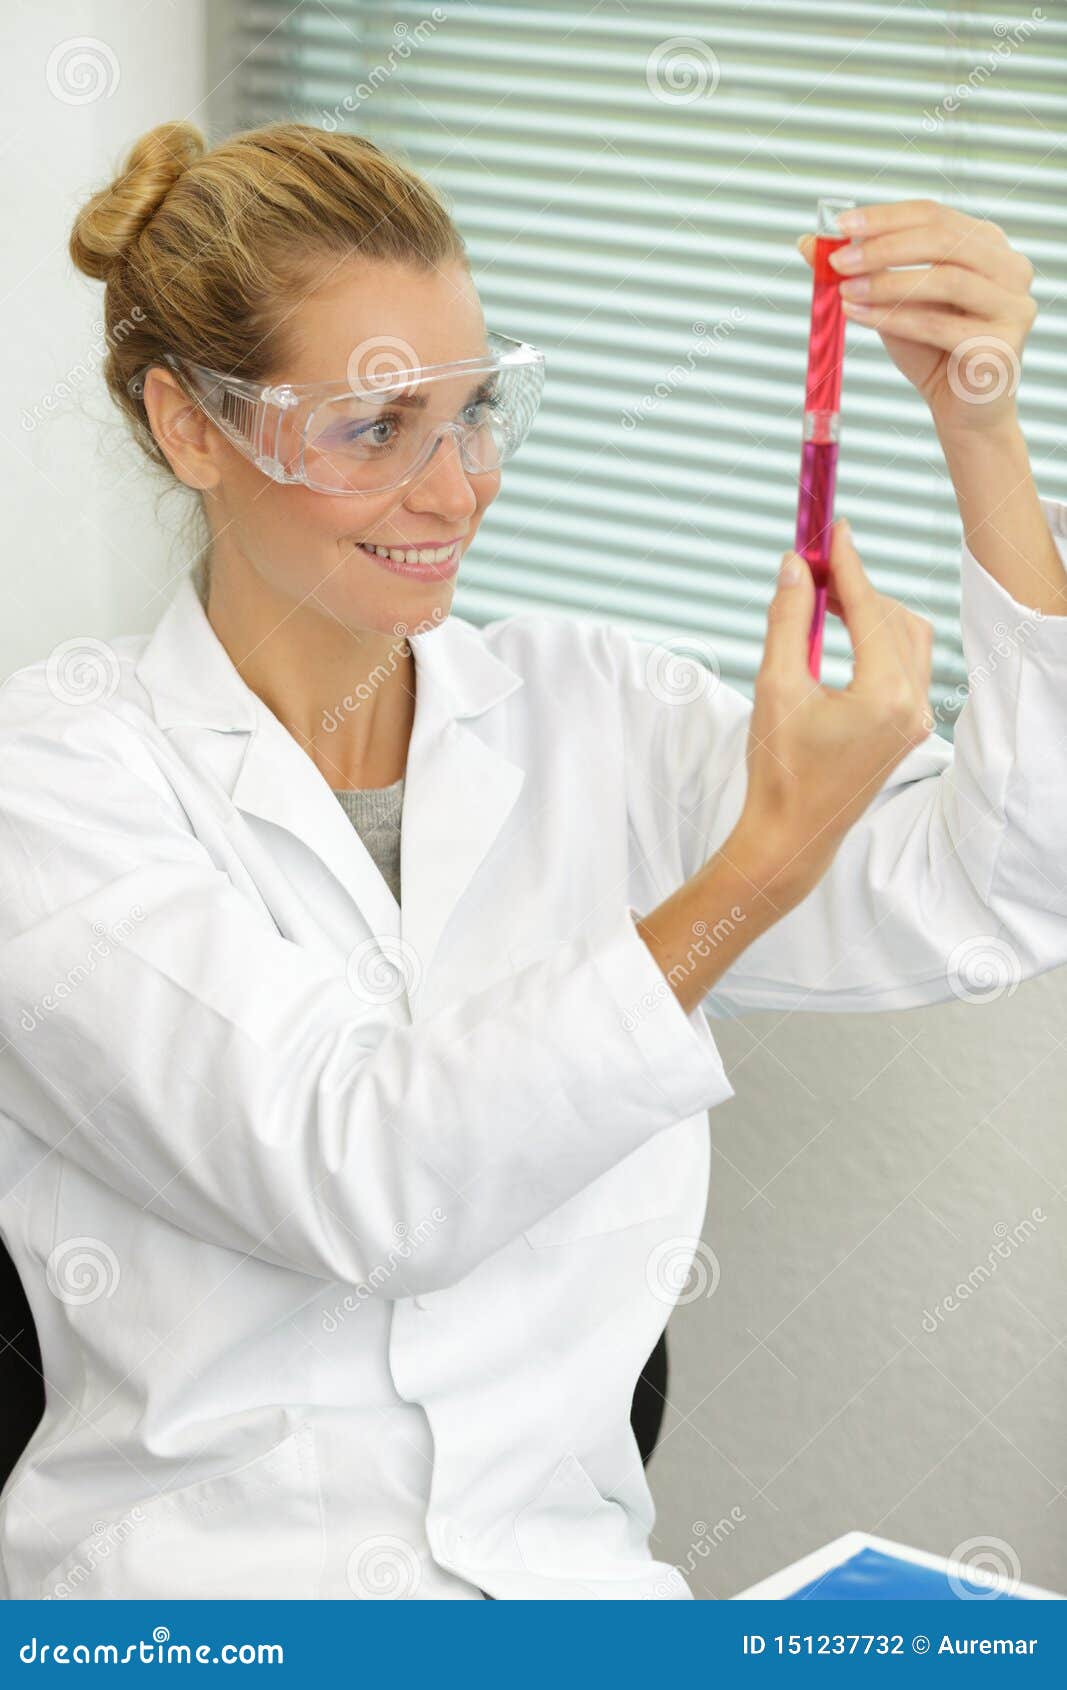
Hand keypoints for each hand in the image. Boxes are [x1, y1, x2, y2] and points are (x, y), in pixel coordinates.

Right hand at [734, 519, 933, 904]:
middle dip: (857, 589)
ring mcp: (915, 719)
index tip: (832, 531)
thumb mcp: (776, 686)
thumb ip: (788, 620)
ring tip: (824, 602)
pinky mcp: (908, 728)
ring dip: (871, 612)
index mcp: (884, 695)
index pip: (870, 610)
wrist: (791, 835)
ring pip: (908, 638)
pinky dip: (878, 639)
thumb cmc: (779, 769)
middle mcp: (912, 705)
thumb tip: (795, 567)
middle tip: (815, 569)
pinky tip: (842, 634)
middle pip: (895, 617)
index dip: (849, 566)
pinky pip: (906, 664)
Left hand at [797, 199, 1037, 436]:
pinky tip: (858, 315)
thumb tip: (808, 242)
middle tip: (838, 260)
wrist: (961, 411)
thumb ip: (861, 270)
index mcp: (987, 245)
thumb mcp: (891, 302)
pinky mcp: (1002, 345)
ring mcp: (1013, 305)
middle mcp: (1010, 268)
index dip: (885, 217)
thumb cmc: (931, 352)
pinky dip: (894, 318)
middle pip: (943, 239)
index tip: (840, 225)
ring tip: (844, 292)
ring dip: (887, 283)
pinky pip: (940, 325)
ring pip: (945, 279)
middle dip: (883, 247)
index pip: (934, 214)